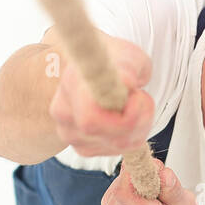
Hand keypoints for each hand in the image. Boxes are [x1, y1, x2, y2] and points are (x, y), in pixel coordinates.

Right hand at [48, 38, 154, 156]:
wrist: (96, 68)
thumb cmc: (113, 59)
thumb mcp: (128, 55)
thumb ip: (128, 68)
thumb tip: (127, 83)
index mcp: (71, 85)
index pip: (92, 118)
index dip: (125, 114)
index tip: (136, 92)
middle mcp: (64, 114)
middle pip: (114, 136)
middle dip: (140, 117)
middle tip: (141, 94)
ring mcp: (70, 135)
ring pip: (120, 144)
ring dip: (140, 125)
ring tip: (135, 102)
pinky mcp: (82, 148)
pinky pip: (120, 149)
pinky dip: (134, 134)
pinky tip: (128, 117)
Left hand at [101, 158, 198, 204]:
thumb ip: (175, 191)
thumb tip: (163, 172)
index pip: (125, 189)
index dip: (138, 172)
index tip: (154, 170)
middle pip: (124, 179)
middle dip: (143, 173)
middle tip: (160, 187)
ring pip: (121, 178)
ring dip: (138, 179)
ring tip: (153, 195)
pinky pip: (117, 183)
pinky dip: (131, 184)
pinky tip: (143, 196)